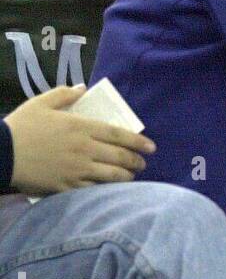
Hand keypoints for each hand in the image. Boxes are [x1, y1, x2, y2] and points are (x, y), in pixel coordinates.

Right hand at [4, 86, 155, 194]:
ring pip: (112, 176)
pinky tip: (111, 189)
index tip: (151, 147)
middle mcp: (84, 149)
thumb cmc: (21, 126)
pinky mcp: (66, 186)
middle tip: (142, 163)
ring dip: (126, 177)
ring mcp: (76, 170)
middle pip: (120, 157)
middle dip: (136, 162)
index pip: (119, 135)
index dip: (138, 142)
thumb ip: (65, 94)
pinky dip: (106, 190)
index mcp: (81, 127)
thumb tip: (83, 88)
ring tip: (131, 176)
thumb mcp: (41, 103)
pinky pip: (93, 190)